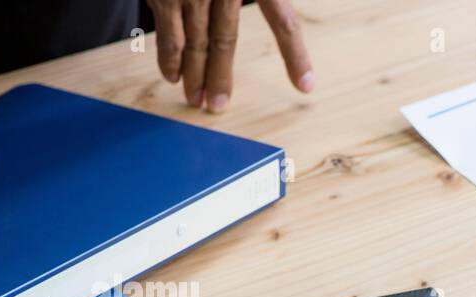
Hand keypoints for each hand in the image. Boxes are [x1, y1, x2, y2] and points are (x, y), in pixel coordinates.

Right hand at [147, 0, 314, 112]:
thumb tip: (273, 9)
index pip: (284, 23)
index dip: (295, 57)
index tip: (307, 86)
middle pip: (225, 41)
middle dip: (221, 78)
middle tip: (219, 107)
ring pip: (196, 43)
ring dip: (195, 76)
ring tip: (198, 100)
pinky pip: (168, 32)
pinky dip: (169, 57)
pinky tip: (172, 77)